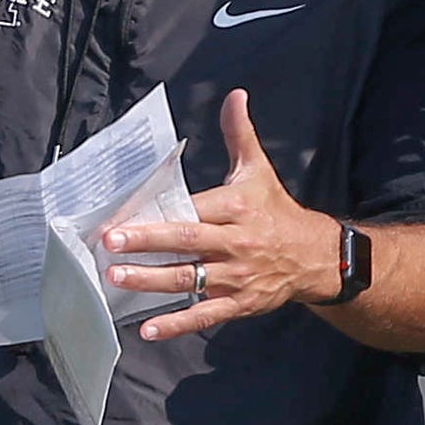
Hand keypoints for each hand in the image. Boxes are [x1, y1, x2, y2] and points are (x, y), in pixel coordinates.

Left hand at [103, 89, 341, 341]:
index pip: (192, 208)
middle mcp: (236, 242)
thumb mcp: (259, 171)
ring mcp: (236, 276)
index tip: (122, 215)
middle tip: (109, 243)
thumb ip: (239, 135)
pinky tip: (148, 329)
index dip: (157, 212)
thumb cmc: (277, 212)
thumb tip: (235, 95)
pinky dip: (176, 324)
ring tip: (116, 278)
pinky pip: (204, 315)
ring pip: (190, 279)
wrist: (316, 258)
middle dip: (146, 242)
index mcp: (237, 207)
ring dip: (151, 281)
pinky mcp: (238, 303)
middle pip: (186, 241)